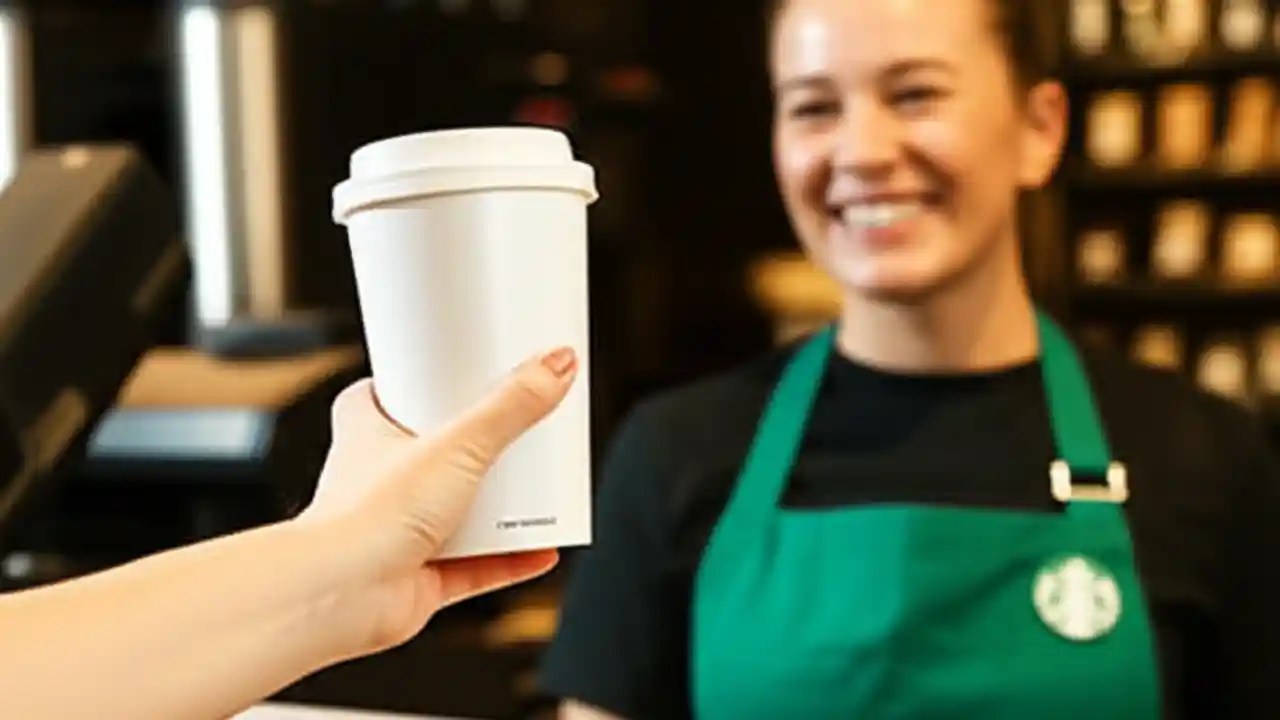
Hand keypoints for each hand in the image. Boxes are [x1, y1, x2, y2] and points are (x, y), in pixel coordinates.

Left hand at [300, 347, 578, 653]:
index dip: (441, 380)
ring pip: (463, 508)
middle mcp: (382, 477)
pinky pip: (479, 563)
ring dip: (504, 505)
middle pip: (446, 449)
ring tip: (542, 488)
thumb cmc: (365, 516)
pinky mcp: (421, 573)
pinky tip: (543, 549)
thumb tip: (555, 365)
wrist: (340, 595)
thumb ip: (511, 406)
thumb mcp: (457, 443)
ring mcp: (402, 527)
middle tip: (526, 428)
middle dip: (488, 445)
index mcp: (370, 428)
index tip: (482, 370)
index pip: (406, 390)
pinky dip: (513, 557)